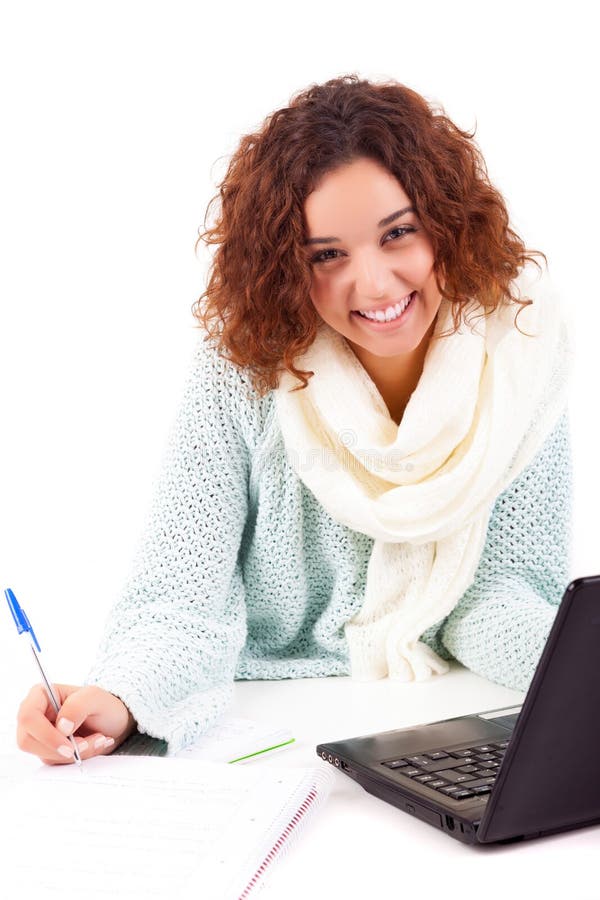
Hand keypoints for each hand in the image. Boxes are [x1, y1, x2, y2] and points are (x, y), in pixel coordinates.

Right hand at [16, 683, 136, 764]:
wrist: (113, 722)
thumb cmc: (103, 705)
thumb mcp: (96, 697)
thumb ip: (78, 706)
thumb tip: (61, 726)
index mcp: (41, 694)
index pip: (28, 717)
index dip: (45, 734)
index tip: (69, 745)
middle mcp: (35, 714)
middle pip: (28, 741)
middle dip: (59, 748)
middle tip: (87, 744)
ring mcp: (39, 734)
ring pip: (43, 754)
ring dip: (73, 753)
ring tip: (96, 740)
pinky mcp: (47, 749)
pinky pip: (54, 761)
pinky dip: (76, 757)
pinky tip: (92, 745)